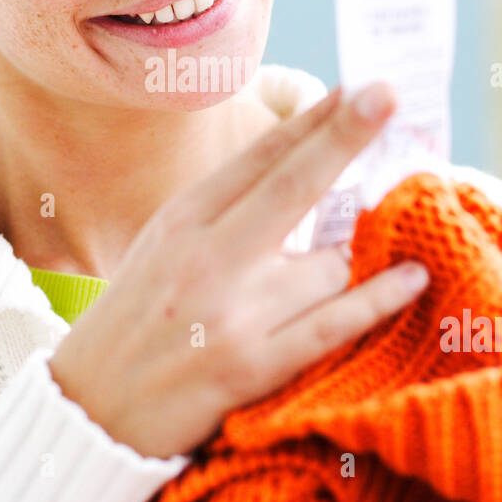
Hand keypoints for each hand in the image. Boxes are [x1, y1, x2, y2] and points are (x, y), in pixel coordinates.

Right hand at [48, 82, 428, 458]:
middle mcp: (205, 257)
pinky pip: (331, 324)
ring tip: (357, 267)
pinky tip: (412, 278)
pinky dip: (378, 299)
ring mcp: (229, 312)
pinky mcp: (248, 367)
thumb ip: (225, 214)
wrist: (89, 414)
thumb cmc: (137, 323)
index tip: (356, 88)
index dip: (314, 121)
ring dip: (351, 263)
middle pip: (293, 184)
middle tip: (387, 93)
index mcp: (182, 220)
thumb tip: (306, 170)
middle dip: (345, 134)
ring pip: (327, 264)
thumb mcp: (164, 249)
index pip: (260, 158)